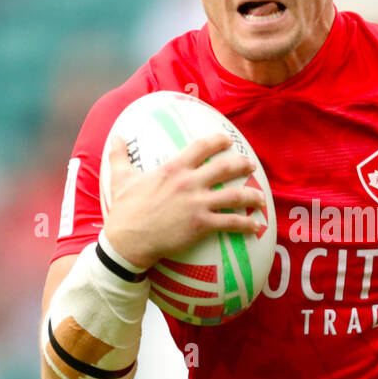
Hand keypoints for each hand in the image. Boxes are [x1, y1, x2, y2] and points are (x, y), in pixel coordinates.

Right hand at [101, 131, 266, 269]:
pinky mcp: (202, 225)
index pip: (201, 147)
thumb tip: (115, 137)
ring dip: (252, 195)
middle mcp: (189, 183)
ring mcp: (197, 204)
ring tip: (262, 197)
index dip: (217, 141)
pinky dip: (247, 224)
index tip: (227, 140)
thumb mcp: (120, 179)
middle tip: (251, 165)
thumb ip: (120, 156)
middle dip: (242, 164)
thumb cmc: (124, 211)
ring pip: (234, 196)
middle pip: (225, 168)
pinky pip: (231, 222)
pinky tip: (257, 225)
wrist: (127, 241)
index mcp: (173, 169)